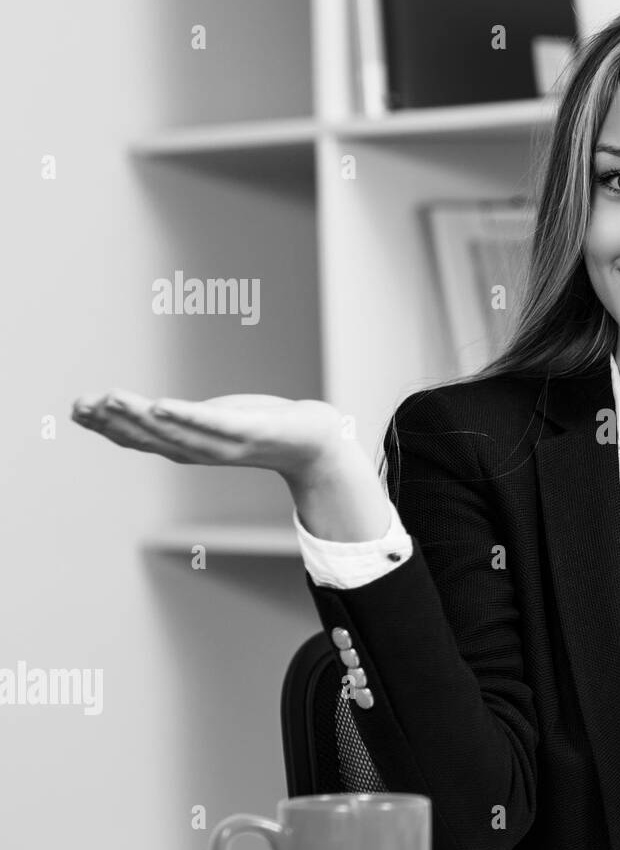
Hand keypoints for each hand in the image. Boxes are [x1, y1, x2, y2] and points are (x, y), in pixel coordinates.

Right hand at [69, 388, 346, 482]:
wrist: (313, 441)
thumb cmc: (262, 428)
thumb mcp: (212, 423)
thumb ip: (181, 422)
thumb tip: (146, 412)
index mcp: (188, 447)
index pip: (138, 438)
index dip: (105, 426)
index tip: (77, 409)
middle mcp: (200, 450)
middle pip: (147, 437)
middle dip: (111, 421)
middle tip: (79, 404)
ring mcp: (223, 444)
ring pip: (173, 431)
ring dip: (138, 417)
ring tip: (109, 399)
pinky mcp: (247, 431)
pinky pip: (211, 425)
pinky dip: (184, 416)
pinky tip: (161, 405)